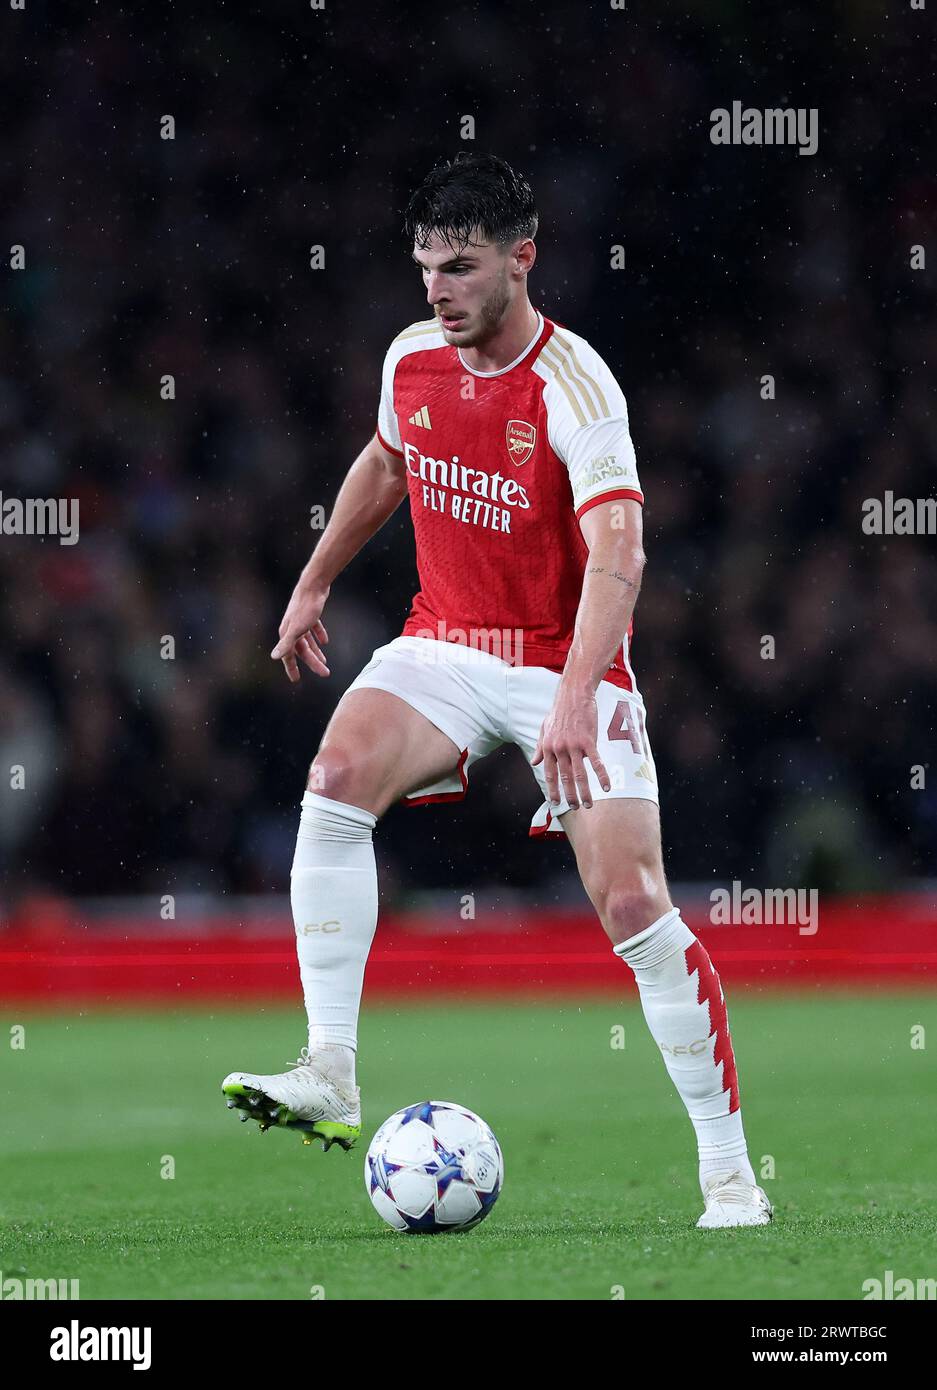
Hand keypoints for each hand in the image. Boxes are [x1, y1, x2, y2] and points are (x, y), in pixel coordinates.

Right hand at [271, 579, 330, 682]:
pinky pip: (314, 629)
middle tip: (324, 672)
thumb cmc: (305, 607)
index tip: (295, 680)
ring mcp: (300, 621)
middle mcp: (292, 628)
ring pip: (308, 641)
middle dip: (312, 662)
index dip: (292, 668)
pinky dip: (319, 636)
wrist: (313, 585)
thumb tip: (274, 657)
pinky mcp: (310, 614)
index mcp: (287, 633)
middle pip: (302, 650)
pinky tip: (325, 641)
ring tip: (324, 661)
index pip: (288, 656)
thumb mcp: (297, 629)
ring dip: (316, 652)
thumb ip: (286, 644)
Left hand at [532, 678, 610, 809]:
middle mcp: (559, 749)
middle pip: (565, 778)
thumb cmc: (559, 712)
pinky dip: (602, 775)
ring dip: (585, 792)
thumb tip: (533, 763)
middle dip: (570, 795)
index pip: (550, 774)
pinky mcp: (588, 741)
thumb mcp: (544, 729)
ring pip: (579, 774)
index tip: (554, 803)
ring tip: (588, 804)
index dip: (552, 790)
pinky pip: (596, 762)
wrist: (573, 695)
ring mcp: (573, 745)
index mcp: (548, 748)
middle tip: (575, 808)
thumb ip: (539, 747)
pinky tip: (607, 786)